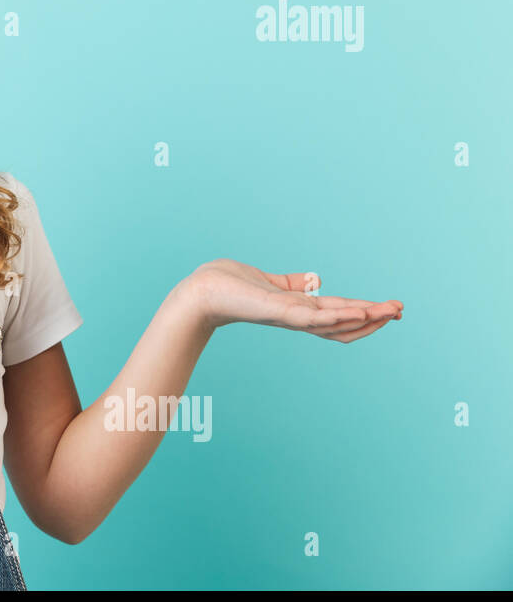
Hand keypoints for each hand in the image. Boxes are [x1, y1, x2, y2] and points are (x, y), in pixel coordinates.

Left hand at [187, 258, 402, 342]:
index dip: (365, 312)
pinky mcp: (278, 312)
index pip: (339, 313)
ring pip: (335, 323)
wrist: (199, 292)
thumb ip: (292, 283)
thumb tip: (316, 279)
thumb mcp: (268, 281)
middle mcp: (297, 318)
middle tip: (402, 311)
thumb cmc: (229, 286)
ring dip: (365, 317)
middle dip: (374, 318)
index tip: (391, 308)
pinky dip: (339, 315)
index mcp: (297, 311)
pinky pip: (314, 317)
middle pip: (344, 323)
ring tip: (391, 311)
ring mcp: (289, 317)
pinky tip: (360, 311)